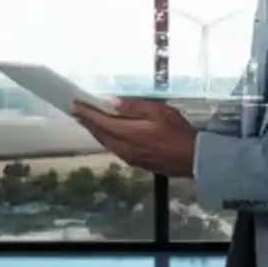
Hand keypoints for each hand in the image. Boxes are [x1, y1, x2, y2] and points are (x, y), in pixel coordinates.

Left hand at [69, 98, 197, 177]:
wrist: (194, 158)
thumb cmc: (178, 132)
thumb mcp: (160, 112)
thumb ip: (135, 106)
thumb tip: (111, 103)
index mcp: (129, 134)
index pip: (102, 122)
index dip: (87, 113)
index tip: (73, 105)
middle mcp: (124, 148)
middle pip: (100, 134)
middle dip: (87, 122)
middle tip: (76, 112)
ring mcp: (129, 157)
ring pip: (106, 143)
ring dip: (95, 131)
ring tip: (87, 121)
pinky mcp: (135, 163)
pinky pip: (114, 148)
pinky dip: (105, 139)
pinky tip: (106, 134)